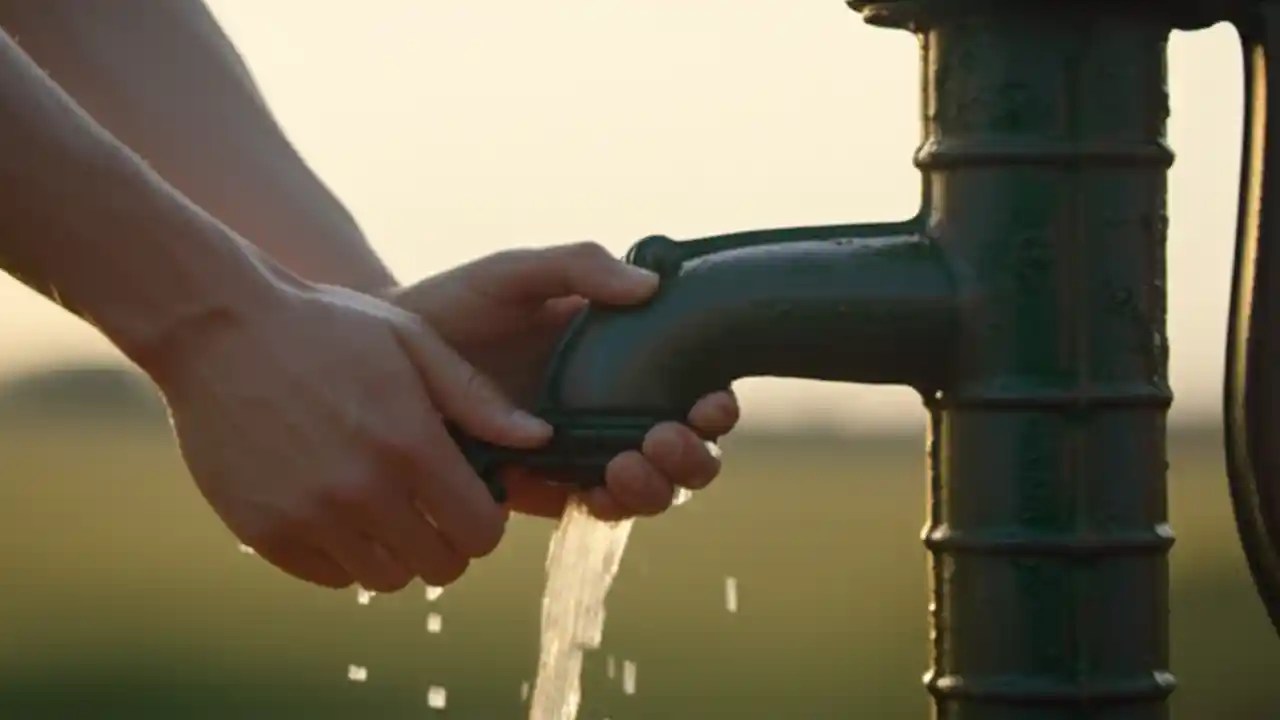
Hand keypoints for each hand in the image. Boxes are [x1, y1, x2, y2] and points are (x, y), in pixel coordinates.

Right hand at [151, 282, 554, 590]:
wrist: (219, 327)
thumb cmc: (328, 327)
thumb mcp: (413, 341)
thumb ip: (478, 397)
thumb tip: (538, 440)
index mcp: (411, 444)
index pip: (481, 533)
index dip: (487, 521)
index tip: (473, 499)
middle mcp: (363, 490)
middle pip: (439, 567)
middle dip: (447, 542)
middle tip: (432, 508)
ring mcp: (309, 516)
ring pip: (385, 578)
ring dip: (396, 552)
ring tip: (385, 507)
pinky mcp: (264, 531)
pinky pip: (329, 576)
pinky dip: (343, 555)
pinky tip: (339, 510)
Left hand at [390, 242, 739, 520]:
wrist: (380, 357)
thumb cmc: (454, 306)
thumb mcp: (516, 273)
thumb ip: (578, 268)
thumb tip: (651, 286)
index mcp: (625, 356)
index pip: (694, 386)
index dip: (715, 402)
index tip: (708, 401)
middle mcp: (616, 408)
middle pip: (686, 449)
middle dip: (693, 455)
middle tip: (665, 438)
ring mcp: (584, 451)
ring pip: (651, 487)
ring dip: (657, 486)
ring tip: (627, 464)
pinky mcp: (546, 486)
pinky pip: (595, 508)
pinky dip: (609, 506)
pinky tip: (597, 491)